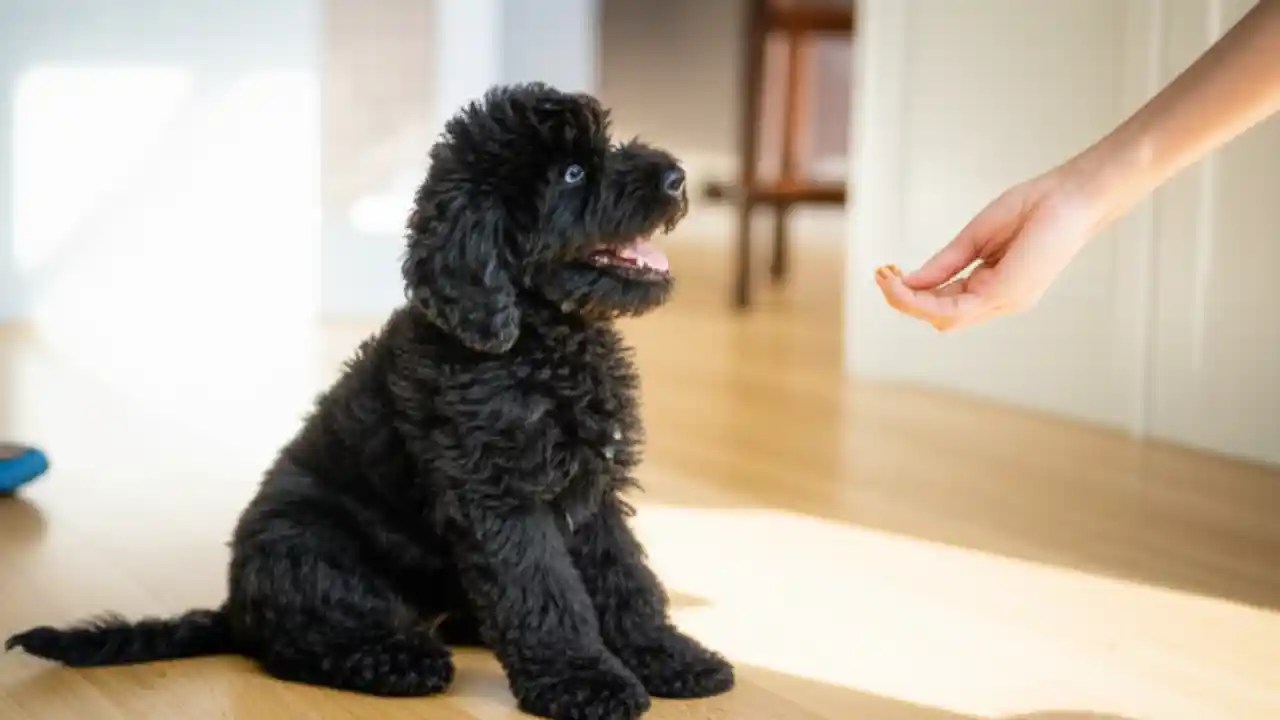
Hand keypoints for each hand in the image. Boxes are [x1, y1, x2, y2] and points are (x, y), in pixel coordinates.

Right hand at [875, 164, 1109, 331]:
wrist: (1073, 195)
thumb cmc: (1034, 208)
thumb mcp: (976, 237)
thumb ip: (945, 263)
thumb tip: (909, 281)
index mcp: (993, 287)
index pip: (945, 303)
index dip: (913, 293)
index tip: (888, 272)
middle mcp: (999, 301)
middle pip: (941, 318)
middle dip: (905, 302)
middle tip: (881, 277)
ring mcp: (1003, 301)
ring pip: (944, 319)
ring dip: (909, 303)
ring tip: (886, 281)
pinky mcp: (1005, 294)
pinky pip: (955, 308)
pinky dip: (924, 300)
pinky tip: (905, 283)